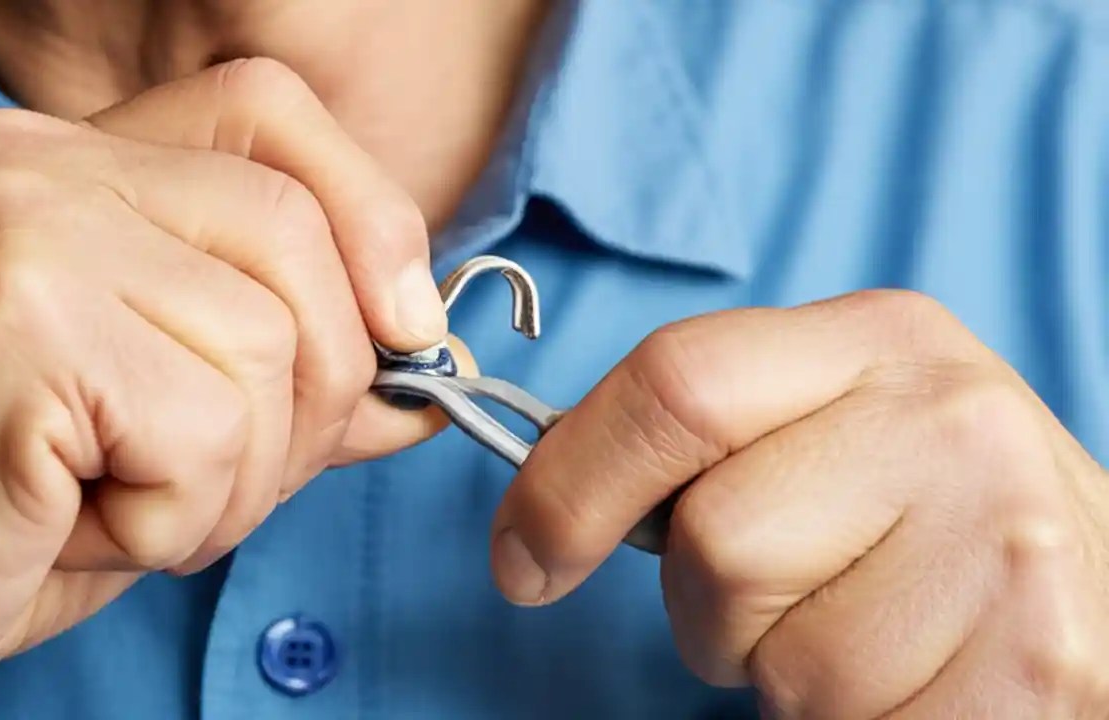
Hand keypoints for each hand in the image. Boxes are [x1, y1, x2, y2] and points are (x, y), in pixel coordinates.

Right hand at [0, 58, 457, 715]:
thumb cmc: (1, 507)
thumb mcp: (175, 421)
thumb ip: (299, 372)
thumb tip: (427, 363)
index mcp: (76, 162)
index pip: (272, 109)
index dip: (372, 213)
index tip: (405, 327)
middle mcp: (41, 166)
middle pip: (301, 234)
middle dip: (319, 389)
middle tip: (217, 477)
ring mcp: (25, 229)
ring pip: (270, 345)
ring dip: (237, 477)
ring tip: (129, 504)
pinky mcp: (20, 322)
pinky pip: (208, 428)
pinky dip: (181, 517)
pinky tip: (86, 522)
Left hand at [492, 290, 1108, 717]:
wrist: (1103, 586)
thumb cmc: (928, 515)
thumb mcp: (833, 427)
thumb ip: (712, 436)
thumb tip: (543, 502)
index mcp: (880, 339)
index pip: (677, 384)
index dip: (569, 482)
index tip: (523, 558)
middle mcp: (953, 422)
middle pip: (714, 542)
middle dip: (708, 609)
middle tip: (784, 603)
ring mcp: (1008, 545)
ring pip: (779, 660)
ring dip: (785, 675)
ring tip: (868, 635)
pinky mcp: (1037, 670)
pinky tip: (908, 682)